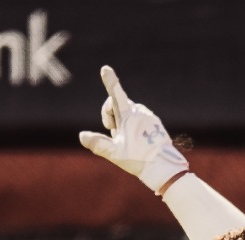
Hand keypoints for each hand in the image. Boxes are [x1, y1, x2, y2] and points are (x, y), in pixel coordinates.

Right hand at [77, 66, 188, 192]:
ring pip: (127, 113)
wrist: (163, 167)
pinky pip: (138, 119)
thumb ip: (97, 143)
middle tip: (114, 135)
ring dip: (121, 124)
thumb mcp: (114, 153)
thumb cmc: (138, 159)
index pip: (115, 94)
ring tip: (126, 141)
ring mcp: (148, 115)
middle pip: (116, 106)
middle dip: (111, 118)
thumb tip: (82, 135)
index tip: (105, 68)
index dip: (110, 81)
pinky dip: (132, 127)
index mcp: (128, 115)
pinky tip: (136, 142)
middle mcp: (139, 111)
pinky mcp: (154, 122)